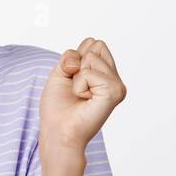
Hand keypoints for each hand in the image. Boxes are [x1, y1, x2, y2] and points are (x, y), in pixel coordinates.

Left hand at [39, 38, 125, 153]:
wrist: (58, 132)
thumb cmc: (58, 108)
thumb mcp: (60, 73)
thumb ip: (70, 56)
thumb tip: (83, 58)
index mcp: (105, 73)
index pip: (94, 43)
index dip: (75, 58)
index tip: (73, 80)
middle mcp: (115, 78)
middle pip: (96, 45)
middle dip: (77, 64)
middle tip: (77, 89)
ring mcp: (117, 85)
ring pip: (92, 57)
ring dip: (77, 77)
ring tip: (81, 96)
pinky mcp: (115, 92)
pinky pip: (90, 73)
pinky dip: (80, 85)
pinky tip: (85, 100)